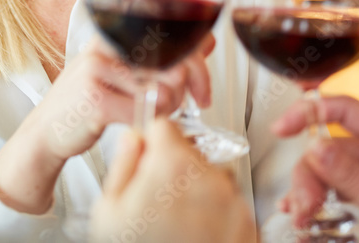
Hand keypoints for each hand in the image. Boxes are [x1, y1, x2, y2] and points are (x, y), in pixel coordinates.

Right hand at [0, 35, 213, 213]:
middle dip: (185, 93)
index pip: (173, 38)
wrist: (47, 130)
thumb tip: (206, 41)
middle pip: (175, 66)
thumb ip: (165, 56)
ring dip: (167, 110)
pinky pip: (145, 112)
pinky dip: (148, 123)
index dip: (197, 66)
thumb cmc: (88, 100)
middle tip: (178, 106)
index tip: (201, 88)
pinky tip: (136, 123)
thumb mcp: (125, 70)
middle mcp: (106, 46)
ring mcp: (98, 70)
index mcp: (115, 33)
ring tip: (150, 114)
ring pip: (164, 92)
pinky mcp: (96, 99)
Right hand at [90, 118, 254, 242]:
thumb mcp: (109, 209)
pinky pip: (227, 207)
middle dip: (173, 169)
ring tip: (174, 227)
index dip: (150, 142)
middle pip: (190, 153)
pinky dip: (213, 217)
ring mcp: (234, 203)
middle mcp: (211, 177)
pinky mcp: (249, 227)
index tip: (146, 156)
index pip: (165, 125)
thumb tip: (134, 140)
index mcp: (174, 164)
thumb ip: (123, 163)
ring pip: (211, 179)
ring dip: (196, 193)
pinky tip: (192, 239)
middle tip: (155, 204)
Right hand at [272, 95, 358, 242]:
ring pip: (324, 178)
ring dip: (308, 198)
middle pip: (327, 151)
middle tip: (304, 208)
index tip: (281, 128)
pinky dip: (315, 212)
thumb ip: (356, 179)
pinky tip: (307, 225)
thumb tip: (316, 147)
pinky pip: (331, 201)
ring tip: (305, 222)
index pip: (347, 111)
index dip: (309, 112)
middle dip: (309, 177)